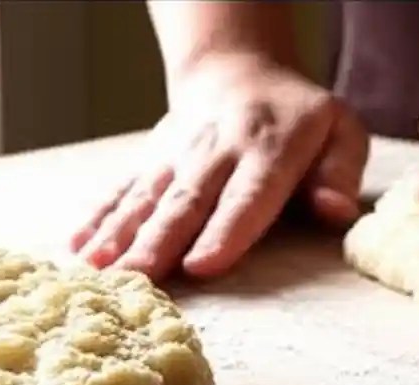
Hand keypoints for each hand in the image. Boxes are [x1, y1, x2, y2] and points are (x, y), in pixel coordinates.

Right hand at [70, 53, 367, 279]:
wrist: (235, 70)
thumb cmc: (298, 118)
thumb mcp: (340, 132)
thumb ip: (340, 173)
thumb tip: (334, 211)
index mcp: (268, 149)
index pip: (247, 195)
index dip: (225, 231)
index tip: (202, 266)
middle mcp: (215, 152)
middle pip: (187, 202)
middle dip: (160, 242)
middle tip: (139, 280)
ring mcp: (175, 157)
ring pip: (147, 199)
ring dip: (121, 235)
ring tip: (99, 270)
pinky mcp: (148, 162)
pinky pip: (120, 191)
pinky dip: (98, 219)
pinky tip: (78, 250)